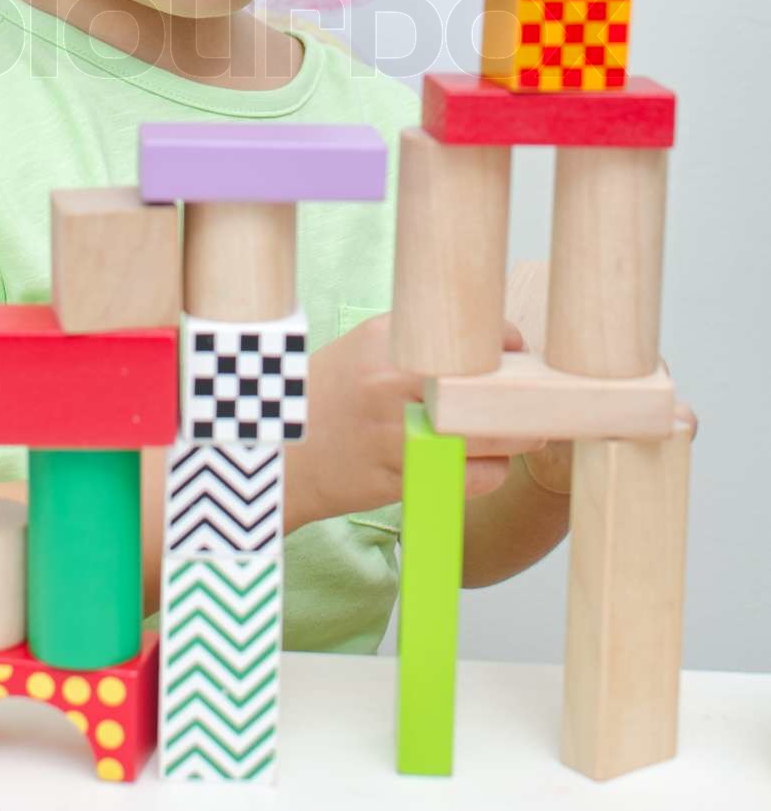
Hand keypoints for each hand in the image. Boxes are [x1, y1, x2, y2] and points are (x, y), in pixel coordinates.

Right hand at [284, 316, 546, 528]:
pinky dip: (487, 474)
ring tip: (510, 439)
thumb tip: (492, 351)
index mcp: (383, 339)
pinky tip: (478, 467)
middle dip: (521, 399)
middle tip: (536, 406)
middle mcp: (389, 379)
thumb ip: (416, 350)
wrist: (275, 458)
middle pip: (485, 386)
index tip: (519, 359)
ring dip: (510, 441)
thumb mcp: (362, 355)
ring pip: (486, 436)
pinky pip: (469, 476)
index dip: (506, 347)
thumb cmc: (324, 404)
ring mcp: (393, 430)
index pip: (469, 334)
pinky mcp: (399, 476)